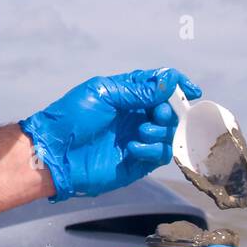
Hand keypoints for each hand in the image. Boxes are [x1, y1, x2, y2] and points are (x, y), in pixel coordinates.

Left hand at [19, 67, 202, 200]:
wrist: (55, 152)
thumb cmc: (72, 118)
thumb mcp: (104, 94)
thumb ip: (137, 90)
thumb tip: (168, 83)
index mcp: (126, 96)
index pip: (159, 86)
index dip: (177, 85)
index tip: (191, 90)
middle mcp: (134, 117)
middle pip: (169, 111)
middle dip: (169, 111)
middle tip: (157, 114)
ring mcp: (137, 139)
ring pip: (169, 134)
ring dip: (161, 130)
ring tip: (141, 131)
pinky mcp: (136, 163)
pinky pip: (160, 155)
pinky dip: (152, 149)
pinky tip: (133, 147)